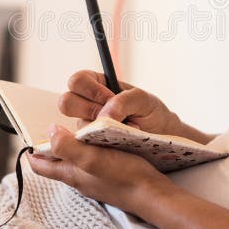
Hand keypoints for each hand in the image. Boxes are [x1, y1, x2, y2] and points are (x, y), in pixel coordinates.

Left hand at [26, 124, 171, 211]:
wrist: (151, 192)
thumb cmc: (123, 176)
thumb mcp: (91, 158)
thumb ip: (67, 146)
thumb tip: (50, 132)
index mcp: (70, 174)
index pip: (39, 166)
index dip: (31, 151)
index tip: (29, 135)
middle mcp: (79, 177)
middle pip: (56, 161)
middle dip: (52, 143)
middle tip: (54, 123)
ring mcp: (94, 177)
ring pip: (75, 158)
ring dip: (73, 142)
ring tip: (78, 125)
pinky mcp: (108, 174)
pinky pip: (93, 158)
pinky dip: (91, 146)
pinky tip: (101, 137)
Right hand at [58, 70, 181, 135]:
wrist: (162, 137)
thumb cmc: (152, 113)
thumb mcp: (144, 100)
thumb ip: (124, 100)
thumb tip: (105, 115)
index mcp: (98, 86)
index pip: (77, 81)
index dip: (89, 89)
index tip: (108, 98)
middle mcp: (88, 105)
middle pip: (66, 102)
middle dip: (87, 109)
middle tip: (111, 117)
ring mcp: (88, 127)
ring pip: (76, 127)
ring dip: (100, 131)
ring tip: (125, 133)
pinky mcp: (91, 146)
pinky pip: (84, 147)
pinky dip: (102, 146)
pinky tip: (120, 145)